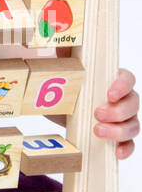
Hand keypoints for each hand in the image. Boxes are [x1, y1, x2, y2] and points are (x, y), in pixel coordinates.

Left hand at [43, 41, 137, 160]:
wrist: (58, 105)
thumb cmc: (67, 83)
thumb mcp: (65, 67)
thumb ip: (67, 53)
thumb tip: (62, 39)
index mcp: (114, 79)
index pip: (128, 79)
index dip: (123, 86)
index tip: (109, 94)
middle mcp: (123, 99)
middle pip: (134, 104)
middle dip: (117, 111)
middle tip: (97, 114)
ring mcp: (122, 119)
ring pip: (133, 125)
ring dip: (118, 130)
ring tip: (97, 131)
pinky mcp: (116, 136)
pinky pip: (129, 144)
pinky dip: (126, 148)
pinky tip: (116, 152)